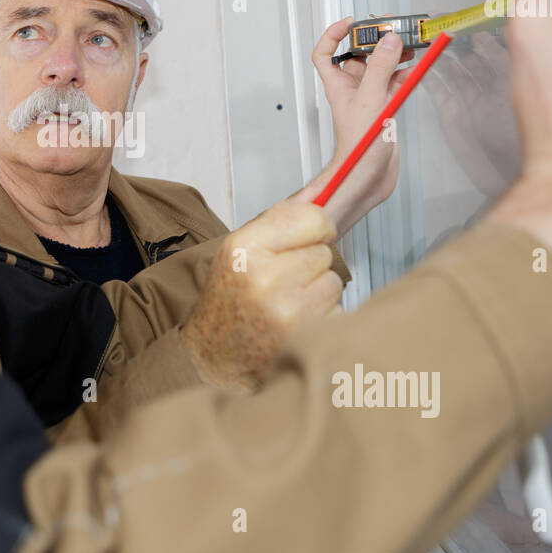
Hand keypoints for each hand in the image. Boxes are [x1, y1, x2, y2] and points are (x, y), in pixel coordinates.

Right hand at [180, 193, 342, 389]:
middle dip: (310, 266)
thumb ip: (279, 222)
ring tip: (288, 305)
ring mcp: (287, 311)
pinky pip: (337, 310)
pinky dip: (323, 317)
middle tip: (283, 283)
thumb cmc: (229, 303)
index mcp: (244, 248)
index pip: (311, 217)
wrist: (213, 359)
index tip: (310, 237)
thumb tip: (323, 193)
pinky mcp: (306, 336)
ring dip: (319, 292)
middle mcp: (264, 278)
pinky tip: (295, 325)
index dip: (316, 228)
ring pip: (333, 281)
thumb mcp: (239, 253)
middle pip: (323, 252)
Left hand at [307, 18, 414, 234]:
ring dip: (394, 56)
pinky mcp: (385, 109)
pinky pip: (395, 84)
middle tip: (393, 30)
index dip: (334, 35)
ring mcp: (369, 99)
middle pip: (360, 56)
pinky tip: (416, 69)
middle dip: (375, 42)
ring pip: (380, 69)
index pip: (325, 53)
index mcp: (339, 86)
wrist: (368, 177)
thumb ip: (380, 68)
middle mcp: (353, 90)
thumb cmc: (358, 147)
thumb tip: (389, 41)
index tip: (351, 22)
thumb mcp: (370, 100)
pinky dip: (405, 74)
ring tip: (411, 45)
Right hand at [426, 31, 521, 198]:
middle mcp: (491, 88)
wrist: (507, 176)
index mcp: (510, 78)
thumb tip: (482, 36)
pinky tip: (423, 68)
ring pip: (454, 71)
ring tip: (429, 41)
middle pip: (471, 55)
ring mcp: (471, 102)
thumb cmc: (520, 140)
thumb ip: (497, 62)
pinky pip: (439, 92)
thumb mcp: (510, 91)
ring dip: (441, 56)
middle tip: (440, 25)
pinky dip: (430, 79)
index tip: (465, 16)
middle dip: (456, 39)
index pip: (493, 45)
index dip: (478, 30)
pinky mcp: (454, 117)